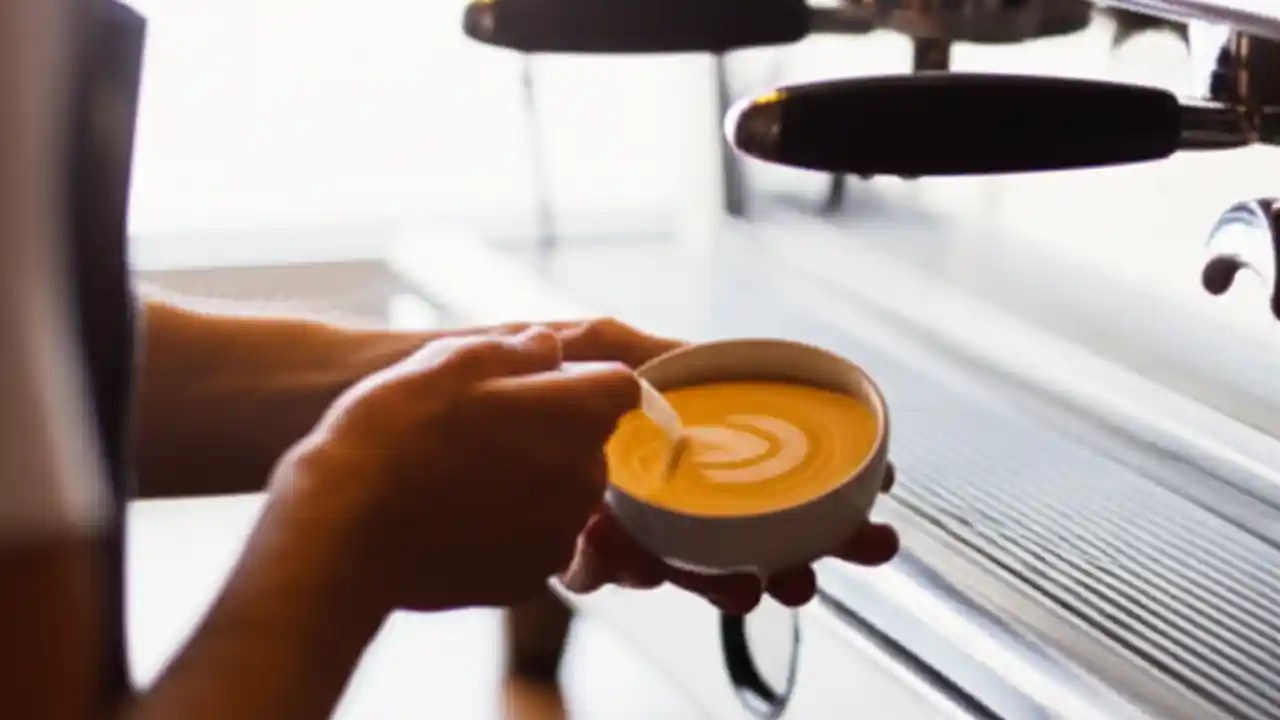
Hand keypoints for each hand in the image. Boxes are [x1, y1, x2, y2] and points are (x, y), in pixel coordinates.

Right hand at [268, 327, 639, 611]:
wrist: (340, 532)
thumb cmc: (390, 435)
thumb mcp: (446, 363)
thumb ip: (514, 350)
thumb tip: (549, 348)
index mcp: (573, 415)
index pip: (621, 385)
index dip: (585, 379)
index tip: (546, 383)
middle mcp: (582, 478)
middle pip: (589, 442)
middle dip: (552, 430)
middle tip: (482, 427)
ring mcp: (556, 534)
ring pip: (561, 493)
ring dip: (529, 480)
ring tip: (459, 474)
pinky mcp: (526, 578)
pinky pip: (532, 540)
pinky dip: (506, 527)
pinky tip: (453, 517)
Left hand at [539, 318, 900, 613]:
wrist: (425, 389)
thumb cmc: (512, 361)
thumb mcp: (597, 342)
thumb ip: (655, 358)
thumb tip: (715, 362)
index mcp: (670, 444)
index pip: (759, 472)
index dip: (822, 488)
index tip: (875, 492)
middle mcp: (651, 488)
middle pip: (745, 531)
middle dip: (806, 550)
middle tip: (855, 554)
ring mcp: (615, 519)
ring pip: (687, 565)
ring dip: (727, 581)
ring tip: (756, 585)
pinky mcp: (565, 543)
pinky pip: (602, 571)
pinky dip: (615, 568)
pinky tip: (623, 560)